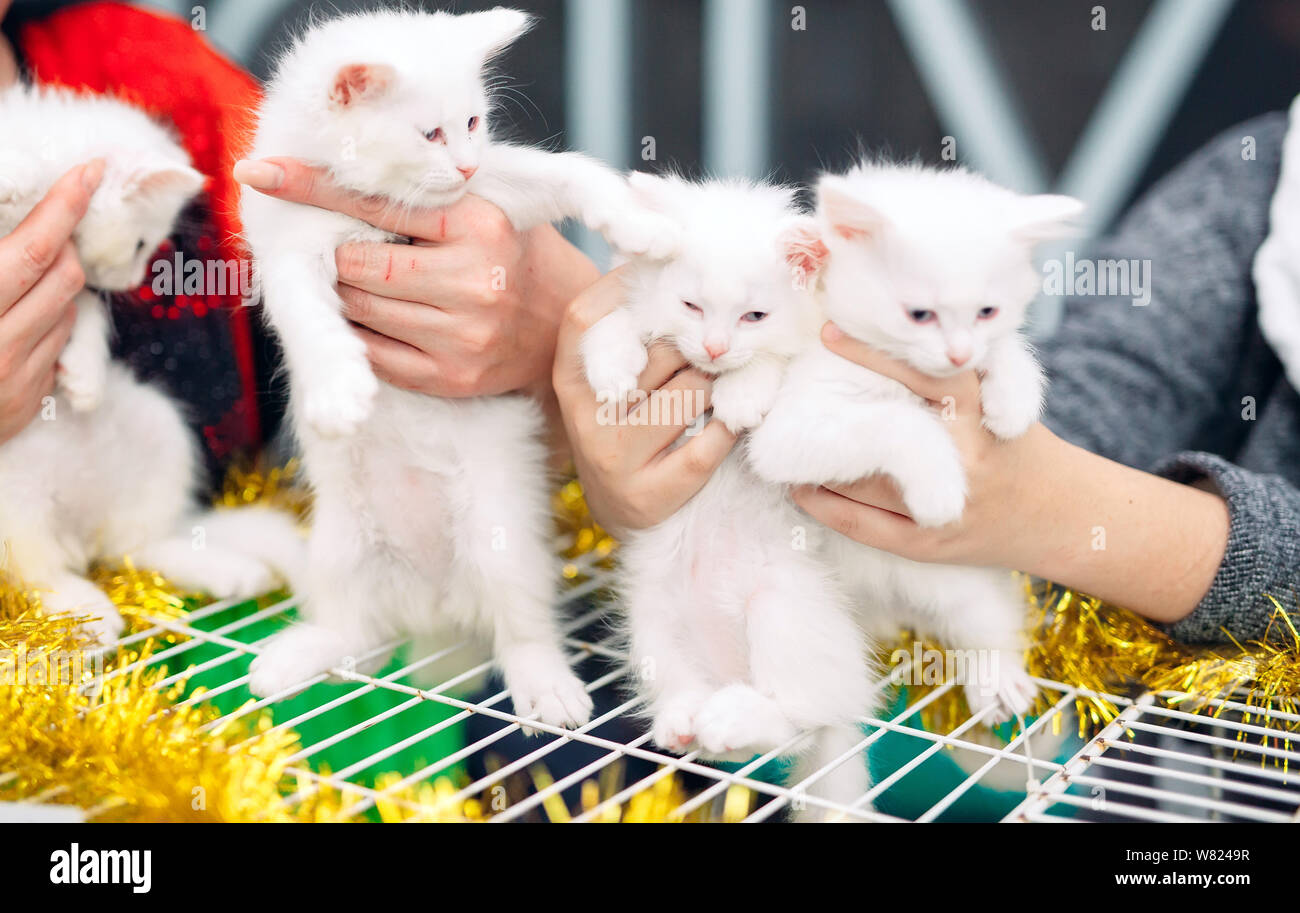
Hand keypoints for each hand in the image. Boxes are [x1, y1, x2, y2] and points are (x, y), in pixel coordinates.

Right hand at [0, 160, 101, 443]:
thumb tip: (12, 230)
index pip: (31, 250)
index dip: (65, 205)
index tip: (92, 170)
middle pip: (63, 274)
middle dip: (64, 241)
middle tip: (51, 222)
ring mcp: (18, 377)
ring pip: (68, 308)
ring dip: (56, 282)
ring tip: (21, 273)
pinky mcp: (30, 401)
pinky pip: (59, 344)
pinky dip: (49, 319)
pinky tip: (18, 315)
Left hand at [234, 157, 597, 397]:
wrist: (562, 327)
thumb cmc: (510, 256)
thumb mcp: (480, 212)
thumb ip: (421, 200)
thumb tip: (331, 183)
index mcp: (480, 226)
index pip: (379, 203)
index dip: (315, 188)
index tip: (260, 172)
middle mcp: (474, 280)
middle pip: (360, 266)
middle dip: (335, 257)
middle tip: (329, 250)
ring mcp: (464, 336)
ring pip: (360, 311)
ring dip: (344, 296)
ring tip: (355, 284)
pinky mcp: (452, 378)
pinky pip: (375, 355)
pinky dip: (359, 335)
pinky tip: (368, 320)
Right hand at [553, 269, 736, 534]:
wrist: (623, 510)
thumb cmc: (628, 421)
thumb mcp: (611, 373)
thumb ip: (628, 324)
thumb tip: (666, 253)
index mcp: (569, 378)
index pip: (587, 316)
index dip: (628, 288)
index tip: (670, 272)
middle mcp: (585, 417)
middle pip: (662, 349)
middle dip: (696, 344)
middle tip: (712, 346)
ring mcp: (616, 456)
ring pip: (694, 390)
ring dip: (718, 383)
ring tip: (716, 386)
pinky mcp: (653, 492)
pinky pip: (714, 439)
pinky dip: (732, 422)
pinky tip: (730, 417)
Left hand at [791, 322, 1041, 566]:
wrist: (1066, 517)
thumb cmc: (1022, 447)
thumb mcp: (1004, 398)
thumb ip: (955, 378)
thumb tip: (889, 342)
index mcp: (983, 418)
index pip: (927, 376)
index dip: (873, 356)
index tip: (830, 335)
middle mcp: (965, 463)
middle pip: (884, 438)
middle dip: (838, 418)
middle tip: (793, 391)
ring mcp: (945, 509)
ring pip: (866, 485)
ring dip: (823, 464)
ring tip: (789, 441)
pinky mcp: (928, 546)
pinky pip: (864, 528)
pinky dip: (828, 508)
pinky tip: (803, 490)